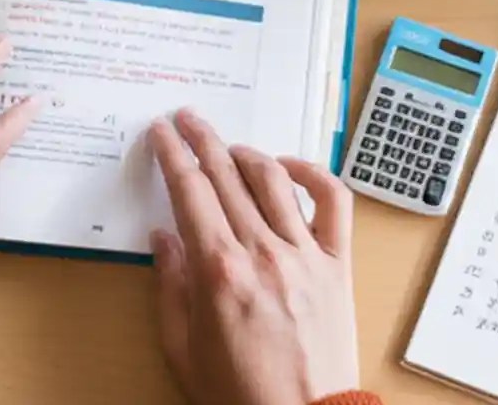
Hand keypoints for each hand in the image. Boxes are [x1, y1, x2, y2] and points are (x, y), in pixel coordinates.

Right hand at [150, 109, 358, 404]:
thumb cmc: (238, 395)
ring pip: (273, 179)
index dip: (171, 154)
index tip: (160, 132)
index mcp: (218, 271)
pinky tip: (289, 167)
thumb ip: (170, 287)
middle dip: (201, 139)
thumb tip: (163, 237)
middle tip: (186, 119)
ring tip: (228, 145)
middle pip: (226, 175)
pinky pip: (332, 202)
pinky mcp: (337, 265)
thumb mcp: (182, 348)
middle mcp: (262, 252)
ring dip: (246, 151)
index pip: (189, 191)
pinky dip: (312, 173)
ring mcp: (305, 254)